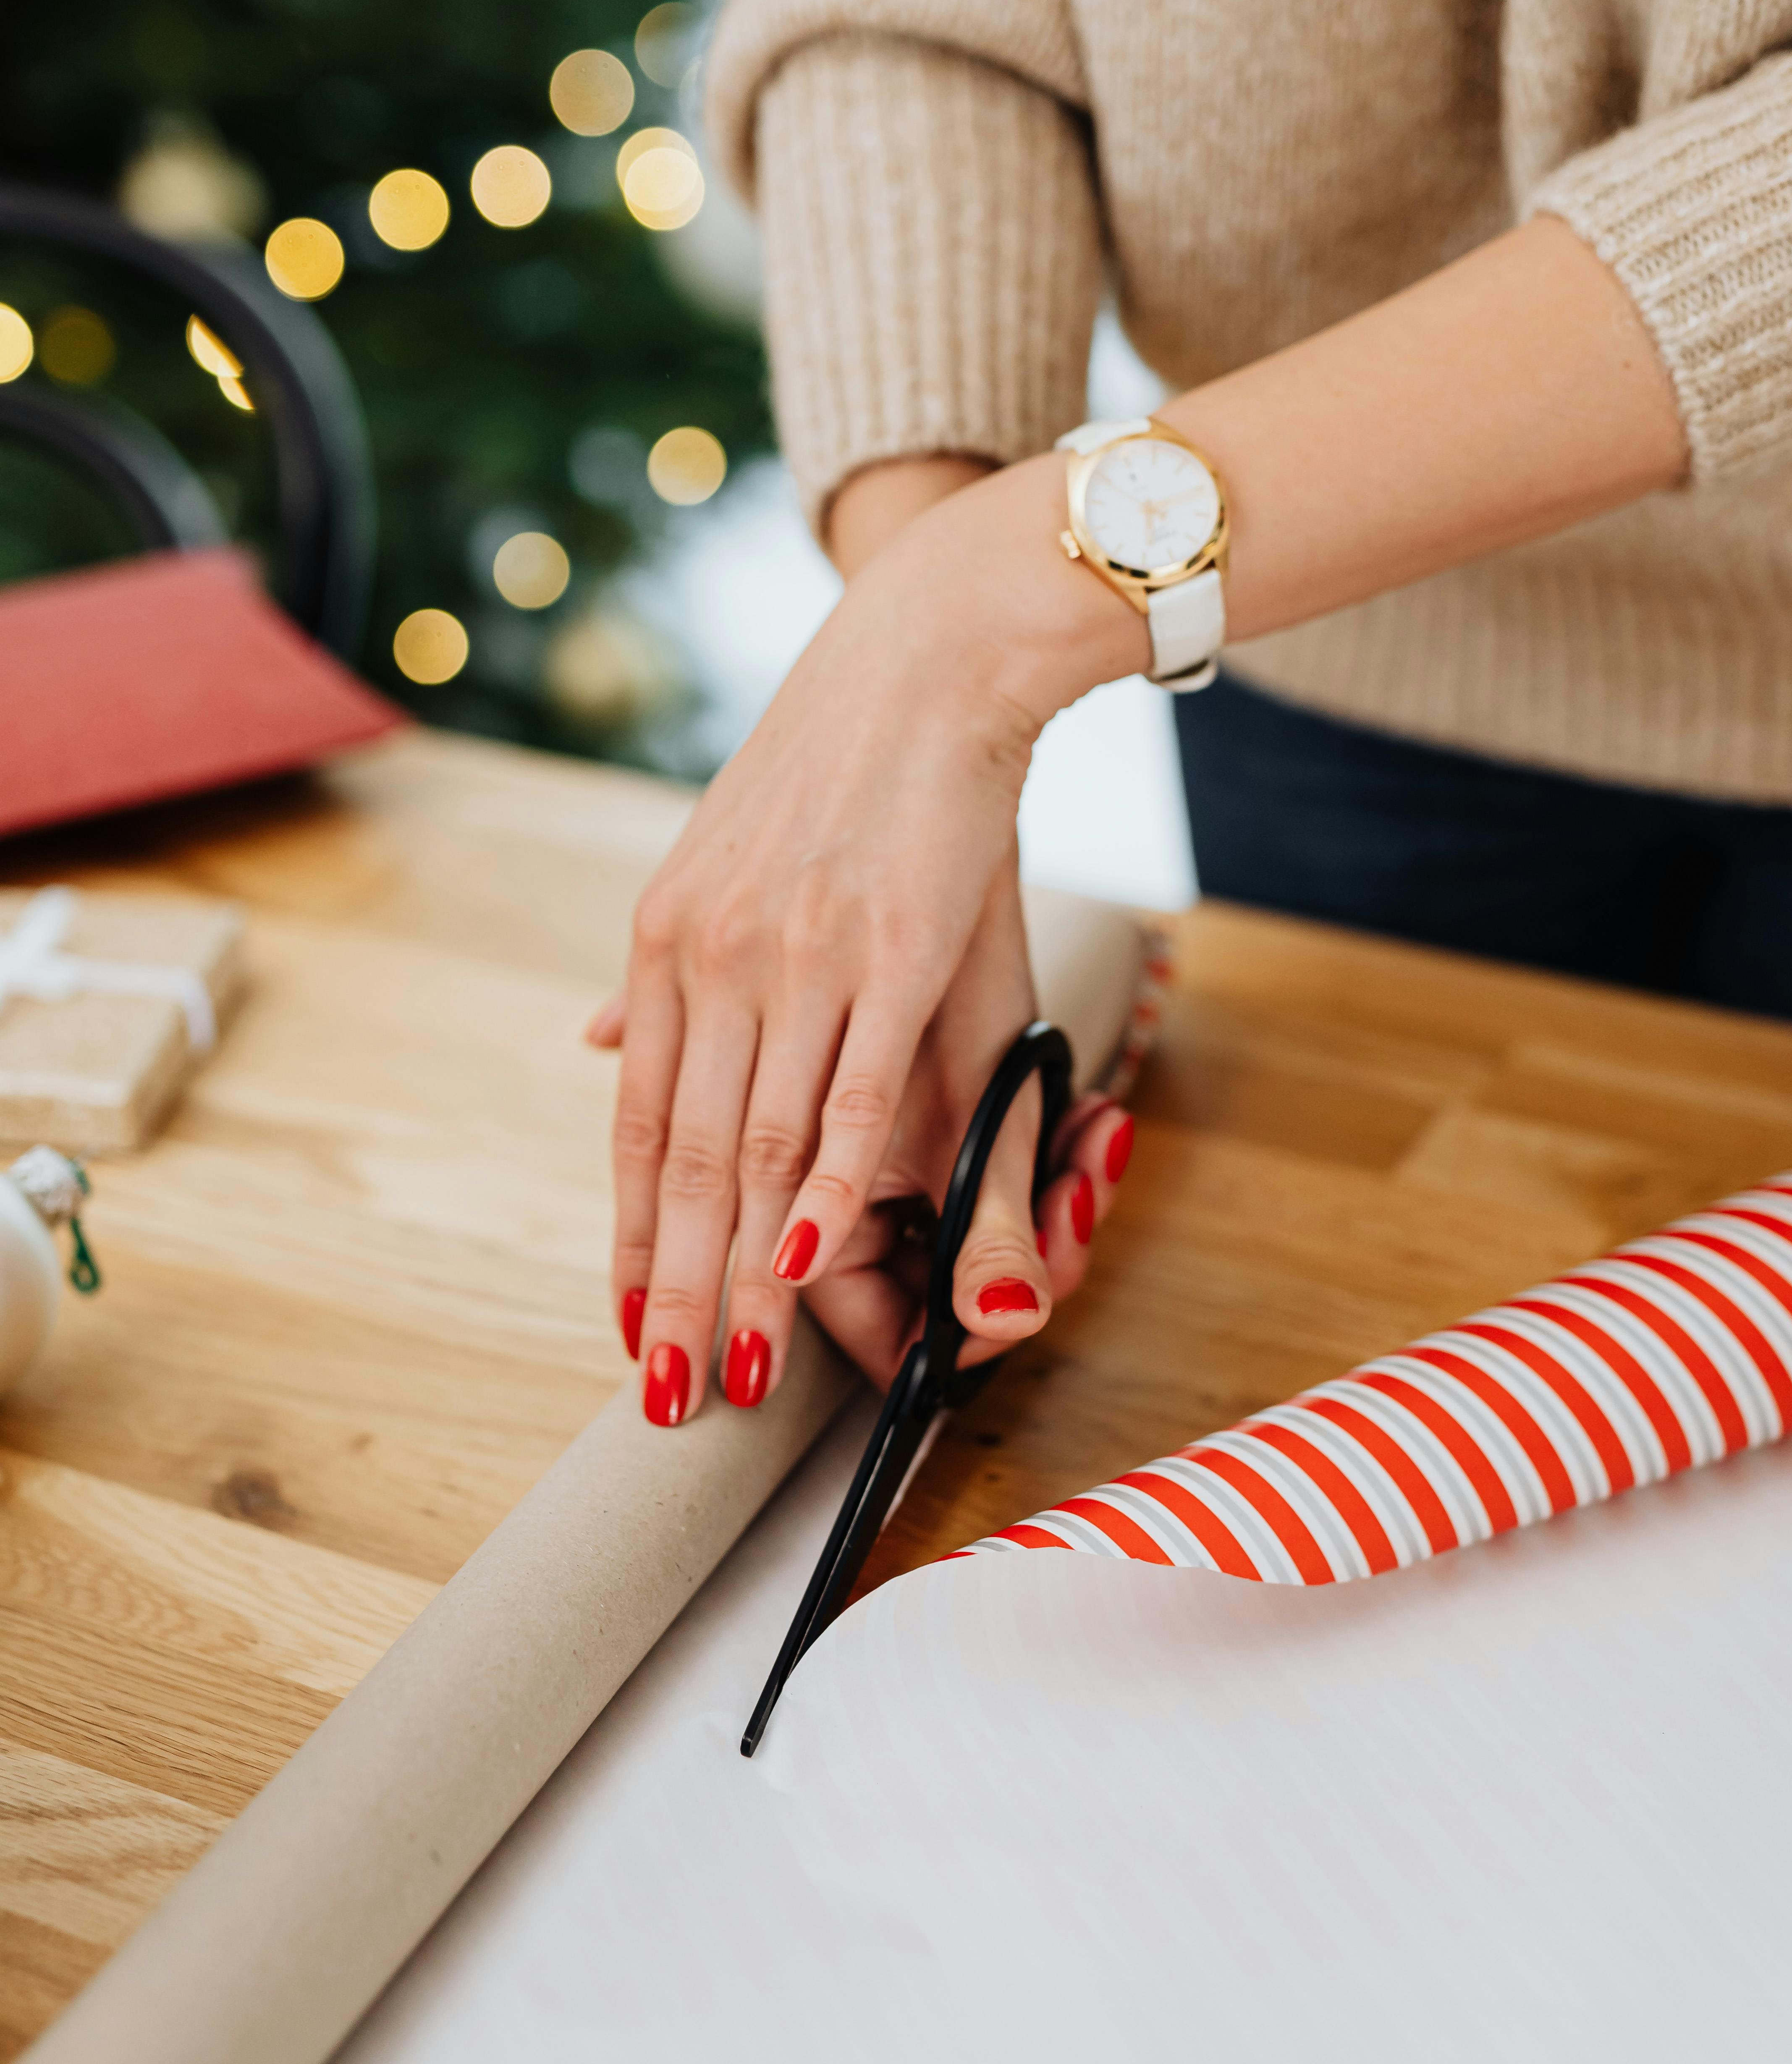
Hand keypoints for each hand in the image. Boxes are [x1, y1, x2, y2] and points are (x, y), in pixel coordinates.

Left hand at [591, 456, 1138, 1423]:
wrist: (924, 668)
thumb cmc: (835, 779)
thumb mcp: (718, 870)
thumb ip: (667, 977)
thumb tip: (595, 1041)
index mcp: (668, 945)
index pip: (639, 1126)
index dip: (635, 1239)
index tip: (630, 1330)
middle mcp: (713, 959)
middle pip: (688, 1160)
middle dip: (678, 1290)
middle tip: (670, 1395)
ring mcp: (797, 959)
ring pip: (757, 1148)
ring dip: (744, 1273)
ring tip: (739, 1367)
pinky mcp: (887, 954)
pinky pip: (845, 1094)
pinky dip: (823, 1187)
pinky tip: (805, 1262)